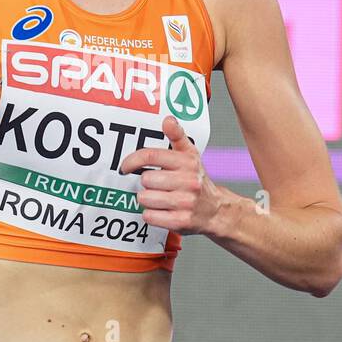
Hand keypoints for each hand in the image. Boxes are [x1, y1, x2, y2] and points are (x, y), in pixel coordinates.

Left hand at [118, 115, 221, 234]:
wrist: (216, 210)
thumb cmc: (197, 180)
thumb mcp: (191, 156)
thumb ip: (177, 136)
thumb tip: (168, 120)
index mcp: (188, 162)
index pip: (152, 156)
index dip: (133, 161)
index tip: (125, 167)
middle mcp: (189, 181)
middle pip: (146, 179)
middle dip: (146, 183)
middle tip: (155, 185)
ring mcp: (186, 202)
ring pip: (145, 198)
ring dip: (146, 199)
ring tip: (158, 198)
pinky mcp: (181, 221)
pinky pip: (150, 216)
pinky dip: (151, 214)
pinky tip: (161, 211)